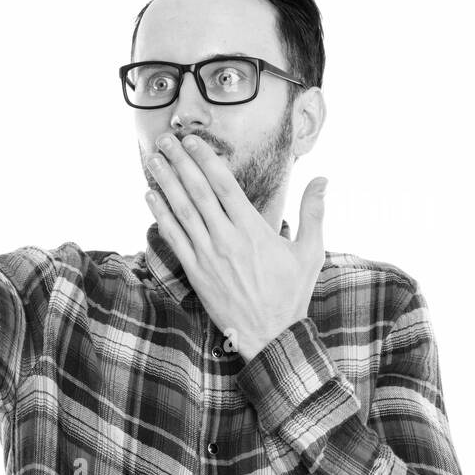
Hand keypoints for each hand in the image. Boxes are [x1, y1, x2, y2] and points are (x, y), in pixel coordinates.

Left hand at [144, 133, 326, 361]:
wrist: (269, 335)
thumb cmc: (291, 293)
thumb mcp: (310, 252)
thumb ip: (314, 212)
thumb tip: (324, 178)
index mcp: (254, 230)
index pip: (225, 185)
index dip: (206, 160)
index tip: (193, 140)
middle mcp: (227, 239)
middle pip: (198, 192)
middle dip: (180, 162)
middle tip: (165, 140)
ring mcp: (207, 256)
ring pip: (181, 211)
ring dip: (165, 183)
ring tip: (153, 160)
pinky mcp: (195, 272)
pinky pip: (174, 238)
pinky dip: (160, 215)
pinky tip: (150, 196)